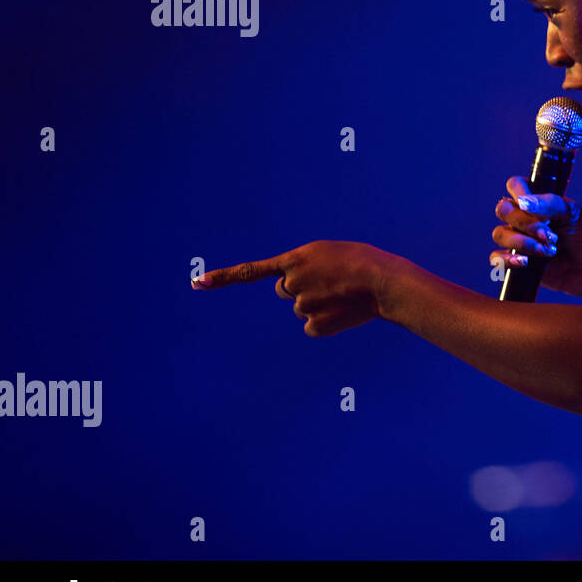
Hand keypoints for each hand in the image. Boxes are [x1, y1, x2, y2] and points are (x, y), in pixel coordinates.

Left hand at [191, 240, 410, 335]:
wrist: (384, 281)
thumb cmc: (363, 263)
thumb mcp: (329, 254)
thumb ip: (305, 268)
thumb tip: (293, 297)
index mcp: (295, 259)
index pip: (250, 272)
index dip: (223, 278)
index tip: (198, 284)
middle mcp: (292, 281)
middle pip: (284, 290)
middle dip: (301, 288)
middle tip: (329, 282)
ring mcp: (302, 304)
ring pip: (301, 308)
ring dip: (318, 303)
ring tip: (343, 294)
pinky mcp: (313, 324)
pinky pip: (311, 327)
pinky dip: (325, 322)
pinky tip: (343, 312)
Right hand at [490, 176, 581, 308]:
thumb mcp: (573, 213)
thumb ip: (549, 203)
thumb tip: (523, 202)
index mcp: (536, 200)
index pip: (515, 186)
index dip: (519, 193)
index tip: (533, 206)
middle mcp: (523, 217)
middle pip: (503, 210)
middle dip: (525, 223)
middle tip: (549, 235)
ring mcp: (517, 239)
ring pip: (499, 234)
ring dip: (522, 243)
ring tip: (548, 251)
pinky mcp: (515, 260)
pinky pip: (496, 258)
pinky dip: (508, 259)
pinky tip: (526, 262)